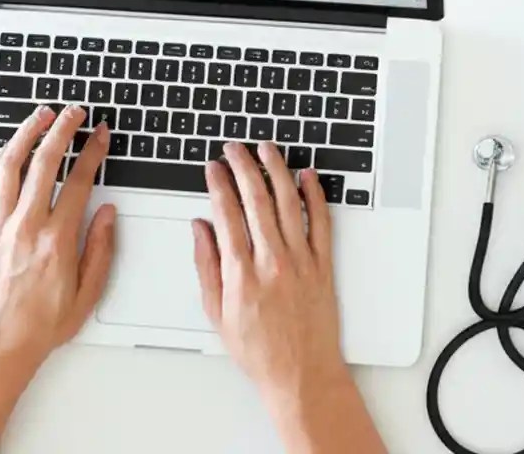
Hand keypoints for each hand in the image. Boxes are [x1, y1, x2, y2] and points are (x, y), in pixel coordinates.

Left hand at [0, 104, 116, 384]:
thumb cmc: (41, 324)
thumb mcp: (88, 293)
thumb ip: (101, 249)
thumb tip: (107, 213)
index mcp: (57, 241)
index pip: (80, 181)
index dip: (93, 151)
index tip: (100, 134)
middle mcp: (26, 227)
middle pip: (44, 163)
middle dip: (62, 130)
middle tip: (74, 113)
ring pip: (11, 166)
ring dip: (26, 135)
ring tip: (40, 116)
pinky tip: (7, 150)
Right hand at [193, 141, 345, 398]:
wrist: (301, 374)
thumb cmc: (259, 350)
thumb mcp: (216, 313)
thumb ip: (206, 266)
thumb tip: (200, 229)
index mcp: (241, 273)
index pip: (227, 213)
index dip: (219, 184)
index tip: (214, 167)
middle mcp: (272, 261)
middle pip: (257, 199)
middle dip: (244, 166)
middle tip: (236, 148)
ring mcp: (301, 260)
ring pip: (289, 203)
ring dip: (277, 170)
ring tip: (268, 150)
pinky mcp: (323, 265)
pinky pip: (321, 222)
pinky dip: (315, 196)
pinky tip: (308, 177)